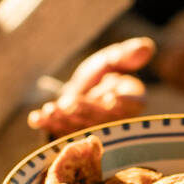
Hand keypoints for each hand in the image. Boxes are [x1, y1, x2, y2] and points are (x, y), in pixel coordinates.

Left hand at [28, 38, 154, 137]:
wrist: (80, 92)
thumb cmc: (101, 74)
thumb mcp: (111, 59)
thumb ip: (127, 55)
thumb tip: (147, 47)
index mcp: (131, 99)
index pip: (133, 102)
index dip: (122, 102)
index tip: (110, 97)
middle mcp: (117, 119)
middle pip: (103, 117)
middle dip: (85, 109)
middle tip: (68, 102)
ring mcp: (96, 130)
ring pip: (83, 126)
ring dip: (65, 119)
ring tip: (50, 108)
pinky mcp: (76, 136)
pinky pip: (64, 132)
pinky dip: (49, 124)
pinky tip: (36, 118)